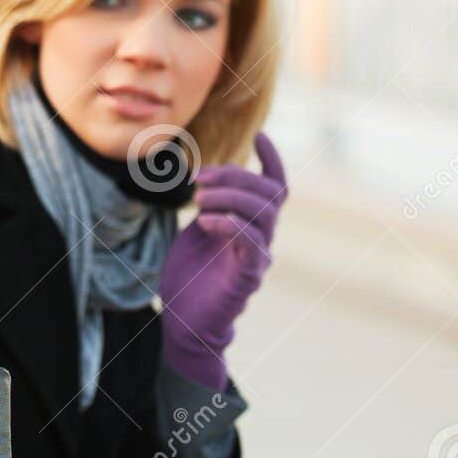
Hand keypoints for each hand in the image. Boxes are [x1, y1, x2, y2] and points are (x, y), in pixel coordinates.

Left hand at [159, 133, 286, 391]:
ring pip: (262, 213)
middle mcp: (261, 238)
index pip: (273, 187)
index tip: (260, 135)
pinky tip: (204, 221)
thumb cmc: (190, 278)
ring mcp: (258, 257)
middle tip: (199, 177)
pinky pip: (251, 243)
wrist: (183, 322)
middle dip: (235, 176)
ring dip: (230, 196)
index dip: (272, 160)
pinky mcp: (248, 276)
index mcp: (251, 224)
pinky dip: (230, 224)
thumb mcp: (196, 231)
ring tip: (199, 198)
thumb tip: (209, 178)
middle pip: (268, 193)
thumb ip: (210, 205)